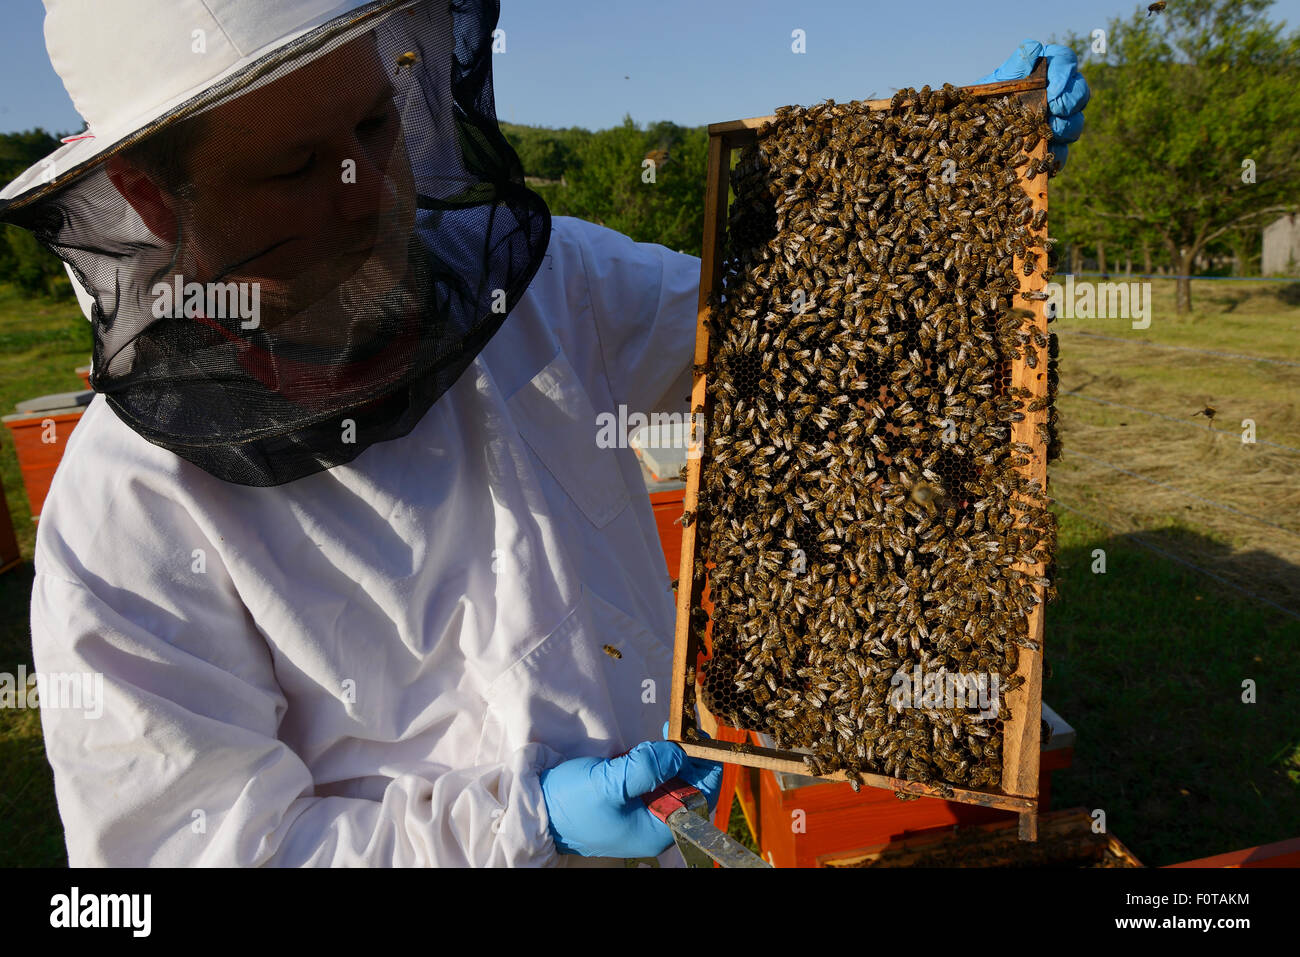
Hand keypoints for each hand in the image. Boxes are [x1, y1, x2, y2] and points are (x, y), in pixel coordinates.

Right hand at [539, 722, 722, 857]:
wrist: (536, 809)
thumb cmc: (571, 805)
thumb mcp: (610, 785)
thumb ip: (648, 768)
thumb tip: (679, 751)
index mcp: (658, 829)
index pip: (700, 797)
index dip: (704, 766)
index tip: (697, 736)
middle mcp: (655, 821)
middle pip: (687, 783)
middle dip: (682, 754)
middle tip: (673, 726)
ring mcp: (641, 808)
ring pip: (668, 776)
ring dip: (664, 754)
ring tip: (653, 737)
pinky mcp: (627, 795)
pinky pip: (649, 774)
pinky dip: (647, 758)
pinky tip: (636, 750)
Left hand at [977, 40, 1090, 170]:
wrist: (973, 133)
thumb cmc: (984, 101)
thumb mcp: (995, 82)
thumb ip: (1015, 66)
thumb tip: (1033, 50)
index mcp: (1045, 72)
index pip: (1065, 60)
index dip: (1065, 71)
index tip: (1053, 86)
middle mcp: (1057, 96)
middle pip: (1079, 92)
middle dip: (1071, 100)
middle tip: (1054, 108)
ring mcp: (1057, 123)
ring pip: (1076, 122)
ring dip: (1067, 126)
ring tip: (1051, 131)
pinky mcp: (1050, 148)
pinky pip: (1062, 153)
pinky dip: (1056, 155)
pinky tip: (1046, 155)